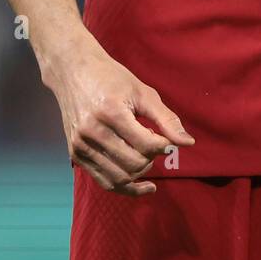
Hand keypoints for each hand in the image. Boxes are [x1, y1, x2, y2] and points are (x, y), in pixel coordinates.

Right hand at [39, 29, 194, 195]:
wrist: (73, 72)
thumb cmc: (112, 79)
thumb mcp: (142, 92)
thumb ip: (166, 119)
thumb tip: (187, 144)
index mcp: (111, 113)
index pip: (147, 145)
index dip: (163, 146)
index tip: (166, 139)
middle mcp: (92, 132)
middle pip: (134, 164)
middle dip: (152, 159)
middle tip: (154, 144)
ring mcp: (81, 146)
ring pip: (120, 178)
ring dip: (140, 173)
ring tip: (147, 159)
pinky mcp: (75, 155)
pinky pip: (104, 182)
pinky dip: (126, 187)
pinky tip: (142, 183)